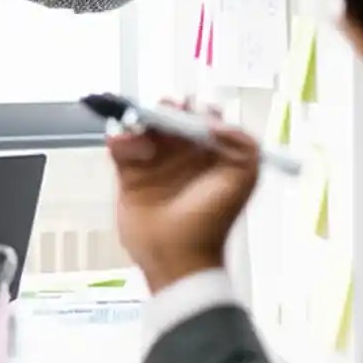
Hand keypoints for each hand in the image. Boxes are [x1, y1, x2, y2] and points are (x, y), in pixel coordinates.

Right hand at [106, 103, 259, 292]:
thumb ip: (243, 143)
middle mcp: (182, 153)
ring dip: (140, 119)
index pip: (204, 117)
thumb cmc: (212, 220)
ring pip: (144, 127)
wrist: (176, 255)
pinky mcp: (129, 173)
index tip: (192, 109)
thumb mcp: (243, 179)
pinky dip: (119, 138)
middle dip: (167, 107)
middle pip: (171, 116)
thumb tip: (215, 121)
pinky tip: (124, 143)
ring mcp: (154, 162)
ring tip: (140, 127)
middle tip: (165, 109)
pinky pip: (121, 145)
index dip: (198, 108)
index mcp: (211, 152)